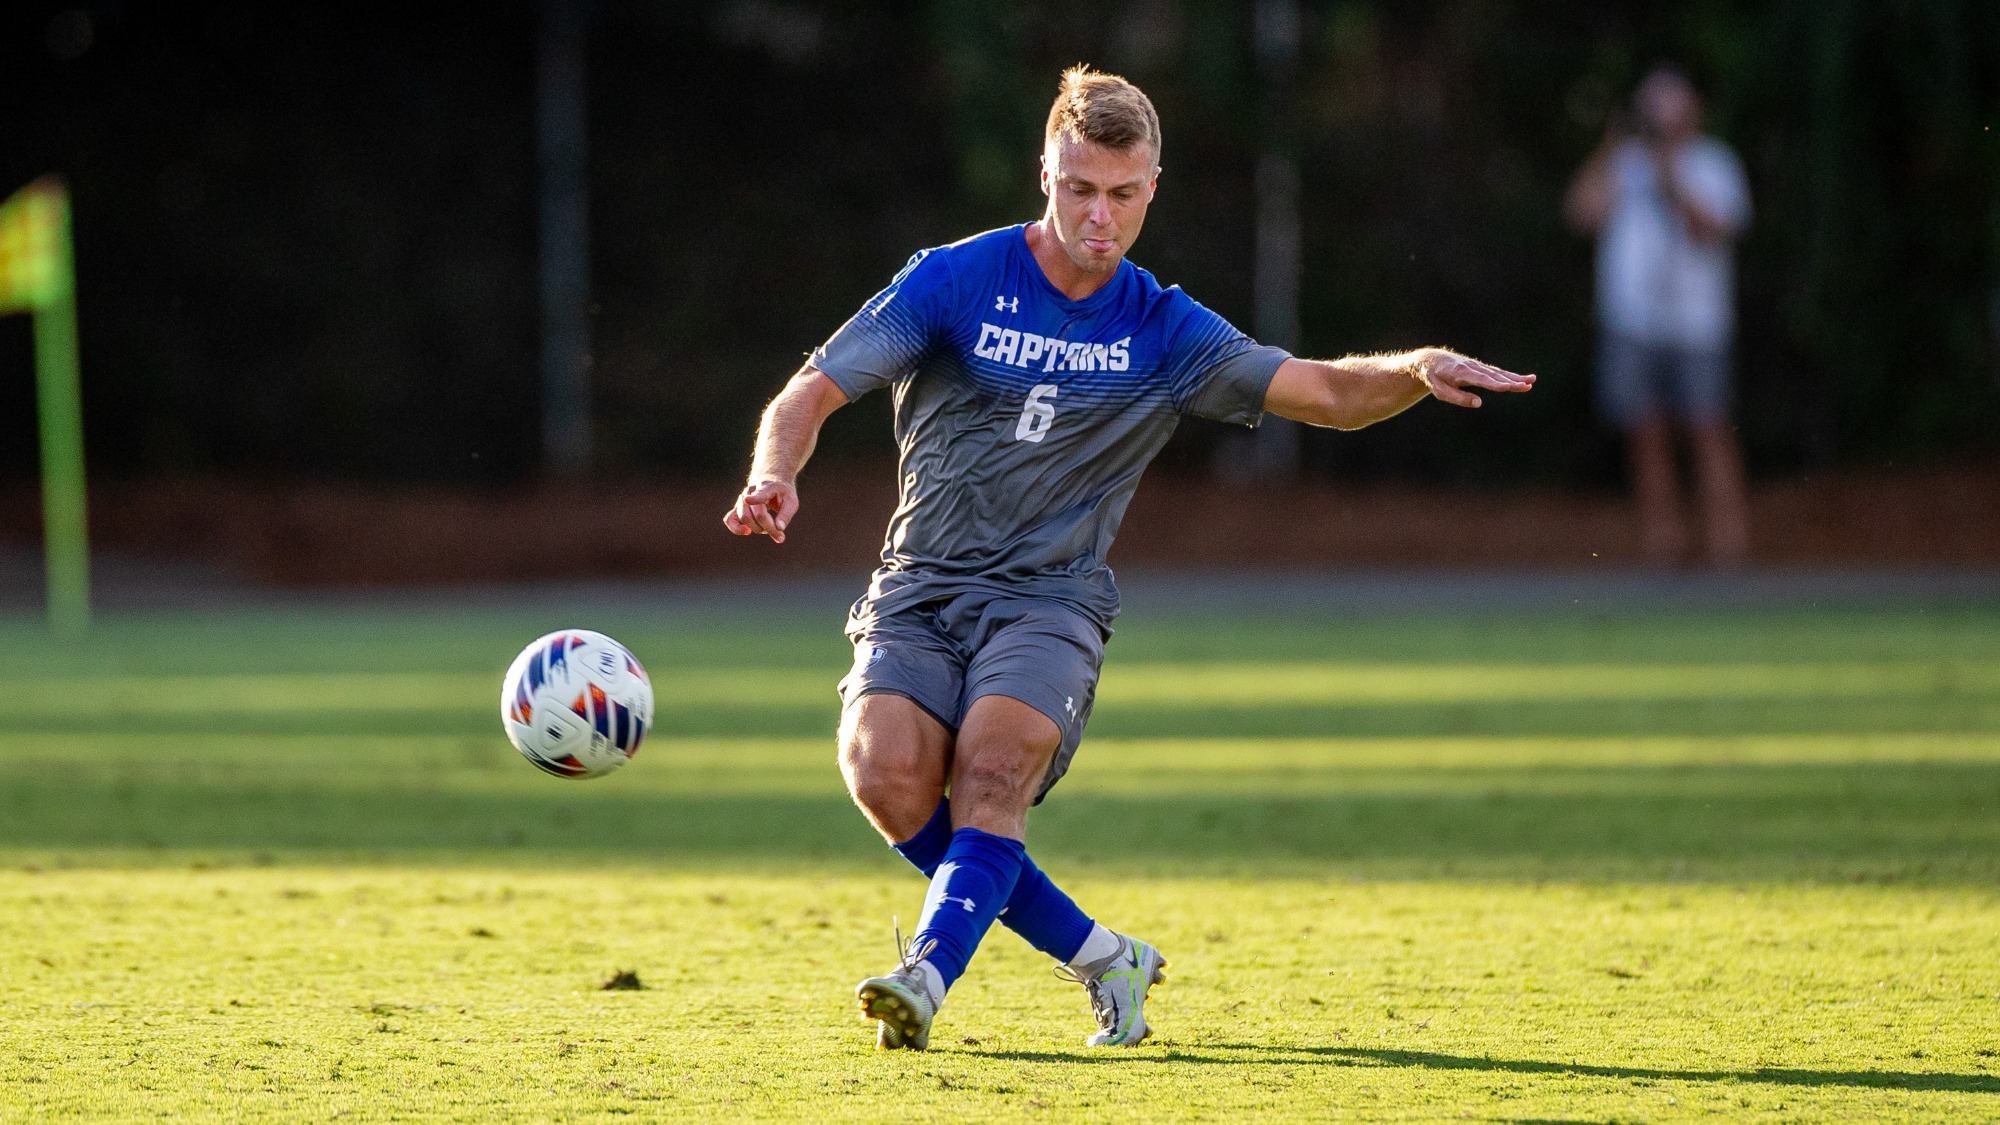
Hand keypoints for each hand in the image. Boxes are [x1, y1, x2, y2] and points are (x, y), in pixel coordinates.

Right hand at [723, 477, 799, 543]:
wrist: (771, 483)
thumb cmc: (782, 494)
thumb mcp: (791, 501)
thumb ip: (786, 515)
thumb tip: (779, 529)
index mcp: (766, 487)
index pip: (760, 494)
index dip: (754, 498)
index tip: (748, 500)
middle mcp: (751, 491)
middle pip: (757, 514)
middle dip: (769, 528)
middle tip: (780, 535)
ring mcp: (742, 499)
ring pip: (745, 518)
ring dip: (758, 529)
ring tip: (769, 528)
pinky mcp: (737, 508)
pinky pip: (730, 520)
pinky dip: (736, 529)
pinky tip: (747, 532)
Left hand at [1411, 348, 1535, 407]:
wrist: (1431, 360)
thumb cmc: (1434, 378)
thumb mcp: (1439, 391)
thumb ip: (1458, 398)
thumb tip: (1479, 403)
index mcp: (1460, 372)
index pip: (1480, 379)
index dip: (1493, 383)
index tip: (1507, 387)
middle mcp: (1472, 367)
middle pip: (1494, 375)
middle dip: (1511, 381)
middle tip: (1527, 385)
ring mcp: (1478, 366)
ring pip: (1499, 373)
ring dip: (1516, 377)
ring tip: (1532, 381)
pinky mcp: (1481, 368)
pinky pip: (1497, 373)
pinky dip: (1510, 376)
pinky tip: (1523, 380)